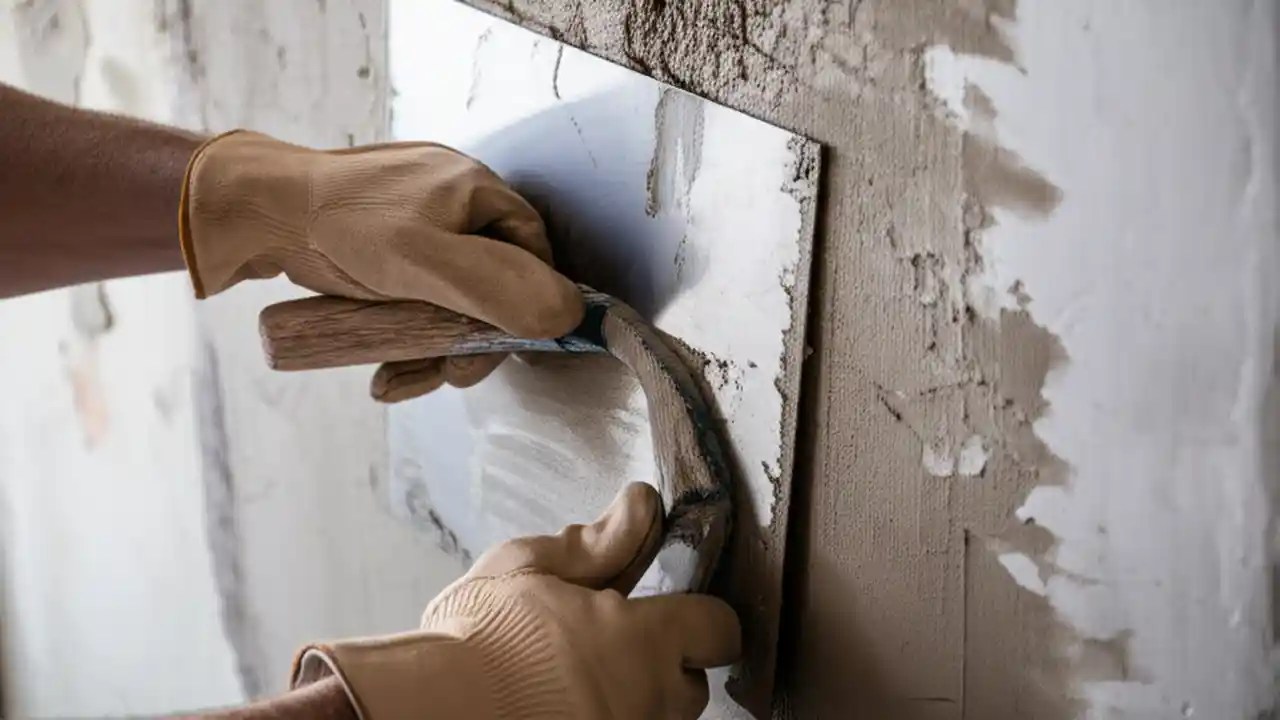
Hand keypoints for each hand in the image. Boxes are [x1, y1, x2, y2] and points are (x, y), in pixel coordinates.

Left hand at [179, 130, 583, 399]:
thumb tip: (569, 316)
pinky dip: (404, 331)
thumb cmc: (340, 229)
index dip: (525, 308)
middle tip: (446, 375)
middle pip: (491, 283)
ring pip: (450, 296)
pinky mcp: (384, 241)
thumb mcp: (427, 264)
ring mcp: (417, 220)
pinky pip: (415, 293)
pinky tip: (382, 366)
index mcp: (477, 190)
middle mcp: (454, 199)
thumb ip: (500, 289)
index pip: (532, 256)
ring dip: (430, 346)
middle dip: (468, 339)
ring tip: (396, 380)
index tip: (496, 350)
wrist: (253, 212)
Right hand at [291, 483, 741, 718]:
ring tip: (577, 679)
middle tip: (609, 645)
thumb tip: (641, 505)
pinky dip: (606, 716)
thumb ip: (597, 541)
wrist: (436, 711)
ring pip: (658, 715)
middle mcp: (652, 700)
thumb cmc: (478, 640)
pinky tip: (561, 706)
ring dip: (635, 695)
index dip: (699, 616)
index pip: (718, 628)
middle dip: (665, 663)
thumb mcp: (530, 566)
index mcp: (646, 641)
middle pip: (692, 682)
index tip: (669, 609)